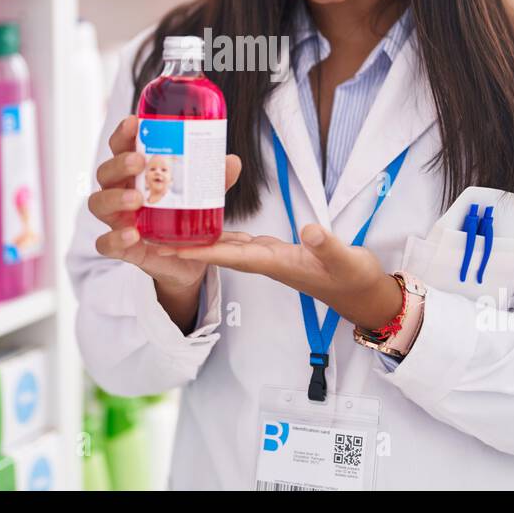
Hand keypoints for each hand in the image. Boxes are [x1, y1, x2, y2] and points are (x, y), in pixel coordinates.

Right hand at [90, 115, 241, 325]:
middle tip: (139, 162)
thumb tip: (232, 161)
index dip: (123, 134)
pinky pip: (105, 243)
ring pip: (98, 203)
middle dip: (119, 164)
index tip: (134, 122)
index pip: (120, 148)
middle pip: (105, 172)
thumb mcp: (201, 195)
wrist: (187, 259)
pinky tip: (132, 234)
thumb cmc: (184, 216)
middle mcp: (119, 192)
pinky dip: (115, 238)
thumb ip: (214, 180)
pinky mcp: (122, 247)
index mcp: (135, 173)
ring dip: (115, 198)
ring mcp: (117, 220)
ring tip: (136, 198)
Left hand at [173, 225, 404, 333]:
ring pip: (222, 245)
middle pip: (215, 251)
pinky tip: (204, 218)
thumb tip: (309, 230)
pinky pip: (236, 239)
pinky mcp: (271, 251)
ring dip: (195, 237)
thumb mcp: (345, 259)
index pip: (230, 255)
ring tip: (166, 221)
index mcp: (274, 262)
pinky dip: (217, 229)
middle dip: (184, 244)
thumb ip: (327, 245)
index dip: (199, 250)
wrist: (363, 293)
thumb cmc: (354, 277)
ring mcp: (265, 256)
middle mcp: (263, 260)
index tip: (168, 245)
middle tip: (150, 230)